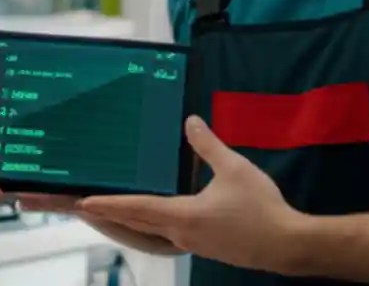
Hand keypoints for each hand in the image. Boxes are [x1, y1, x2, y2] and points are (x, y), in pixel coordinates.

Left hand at [78, 116, 308, 272]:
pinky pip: (166, 236)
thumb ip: (208, 145)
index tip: (83, 203)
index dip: (108, 204)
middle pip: (136, 223)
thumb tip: (190, 122)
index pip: (136, 208)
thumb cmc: (260, 208)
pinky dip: (148, 226)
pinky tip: (150, 219)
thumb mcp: (233, 168)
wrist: (286, 244)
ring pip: (150, 232)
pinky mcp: (204, 247)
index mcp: (183, 216)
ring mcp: (192, 243)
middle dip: (108, 214)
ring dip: (128, 221)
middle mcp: (181, 234)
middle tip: (83, 207)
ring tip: (109, 211)